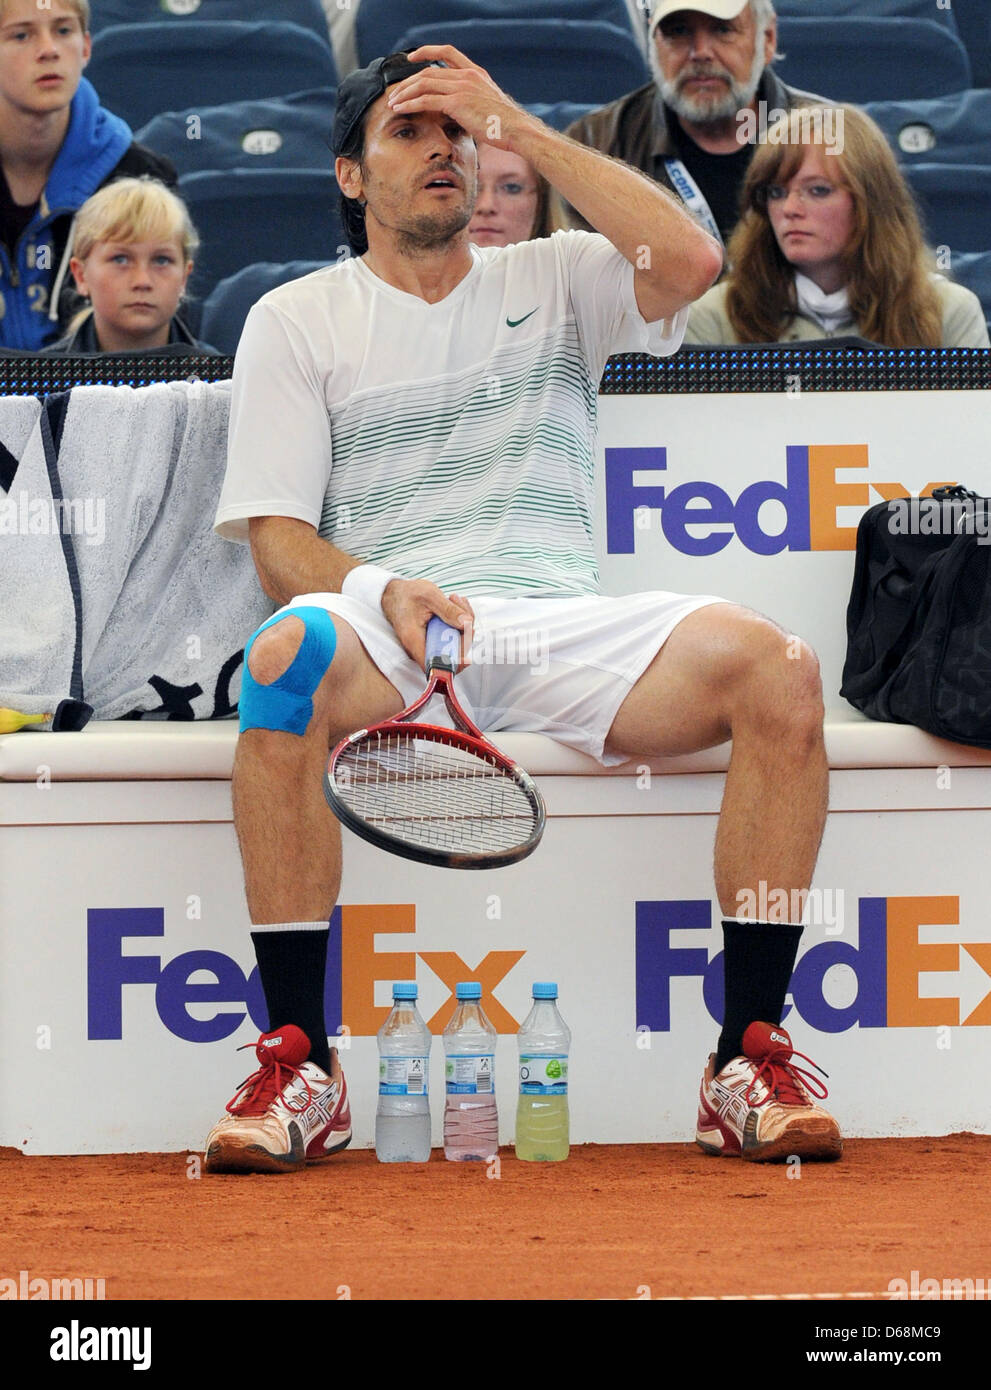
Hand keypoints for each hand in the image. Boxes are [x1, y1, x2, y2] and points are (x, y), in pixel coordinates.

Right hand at [381, 577, 473, 670]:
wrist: (395, 592)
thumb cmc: (406, 594)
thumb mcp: (429, 596)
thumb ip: (449, 610)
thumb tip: (467, 623)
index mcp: (414, 641)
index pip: (437, 665)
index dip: (455, 661)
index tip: (466, 644)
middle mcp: (420, 648)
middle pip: (451, 655)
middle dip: (464, 634)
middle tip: (464, 613)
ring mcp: (428, 645)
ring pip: (454, 646)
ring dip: (463, 625)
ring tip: (455, 601)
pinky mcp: (434, 640)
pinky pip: (451, 638)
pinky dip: (458, 623)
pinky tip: (455, 605)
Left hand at [387, 44, 533, 150]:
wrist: (516, 129)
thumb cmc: (505, 124)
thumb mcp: (488, 105)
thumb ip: (472, 101)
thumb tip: (461, 112)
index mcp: (476, 73)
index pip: (448, 51)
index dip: (428, 51)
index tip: (413, 57)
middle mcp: (467, 75)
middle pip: (429, 71)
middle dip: (408, 81)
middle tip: (395, 91)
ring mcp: (461, 87)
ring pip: (424, 83)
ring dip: (404, 92)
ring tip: (393, 102)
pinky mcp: (456, 102)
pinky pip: (426, 99)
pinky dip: (409, 103)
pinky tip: (399, 108)